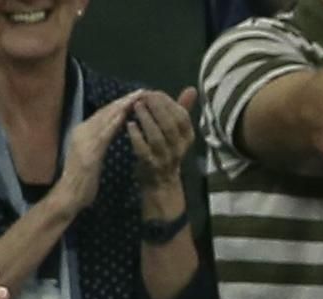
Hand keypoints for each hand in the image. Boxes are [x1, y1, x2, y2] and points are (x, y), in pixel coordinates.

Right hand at [52, 92, 147, 217]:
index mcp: (82, 132)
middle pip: (105, 111)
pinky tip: (126, 115)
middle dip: (123, 100)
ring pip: (105, 118)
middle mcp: (82, 131)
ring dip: (122, 106)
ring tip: (137, 97)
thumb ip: (99, 143)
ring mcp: (84, 140)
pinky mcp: (89, 151)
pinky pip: (104, 133)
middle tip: (140, 91)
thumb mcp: (92, 157)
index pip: (103, 114)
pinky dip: (115, 122)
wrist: (68, 196)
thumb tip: (111, 132)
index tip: (134, 96)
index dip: (119, 104)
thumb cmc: (81, 181)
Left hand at [127, 87, 197, 201]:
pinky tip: (130, 125)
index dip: (169, 102)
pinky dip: (136, 136)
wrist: (162, 184)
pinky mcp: (149, 166)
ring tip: (136, 106)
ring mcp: (164, 158)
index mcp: (187, 137)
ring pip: (157, 137)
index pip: (182, 117)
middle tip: (144, 96)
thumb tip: (192, 89)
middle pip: (170, 125)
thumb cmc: (169, 151)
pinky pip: (143, 150)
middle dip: (157, 108)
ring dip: (146, 119)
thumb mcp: (179, 132)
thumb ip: (183, 109)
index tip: (155, 93)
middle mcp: (178, 148)